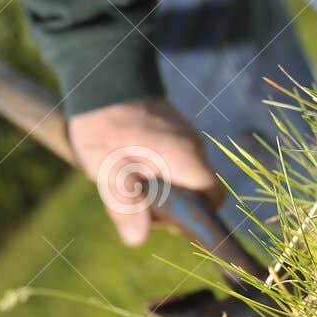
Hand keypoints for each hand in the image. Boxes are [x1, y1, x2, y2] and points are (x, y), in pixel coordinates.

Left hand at [67, 99, 221, 245]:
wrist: (102, 77)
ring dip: (160, 186)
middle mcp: (193, 146)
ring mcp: (185, 134)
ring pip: (183, 174)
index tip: (165, 218)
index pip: (213, 198)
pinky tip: (128, 162)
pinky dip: (156, 168)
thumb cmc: (105, 126)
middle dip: (170, 204)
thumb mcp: (109, 171)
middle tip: (134, 200)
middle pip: (197, 190)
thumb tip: (138, 239)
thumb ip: (126, 206)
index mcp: (186, 159)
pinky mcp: (173, 127)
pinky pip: (173, 159)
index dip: (196, 217)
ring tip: (125, 178)